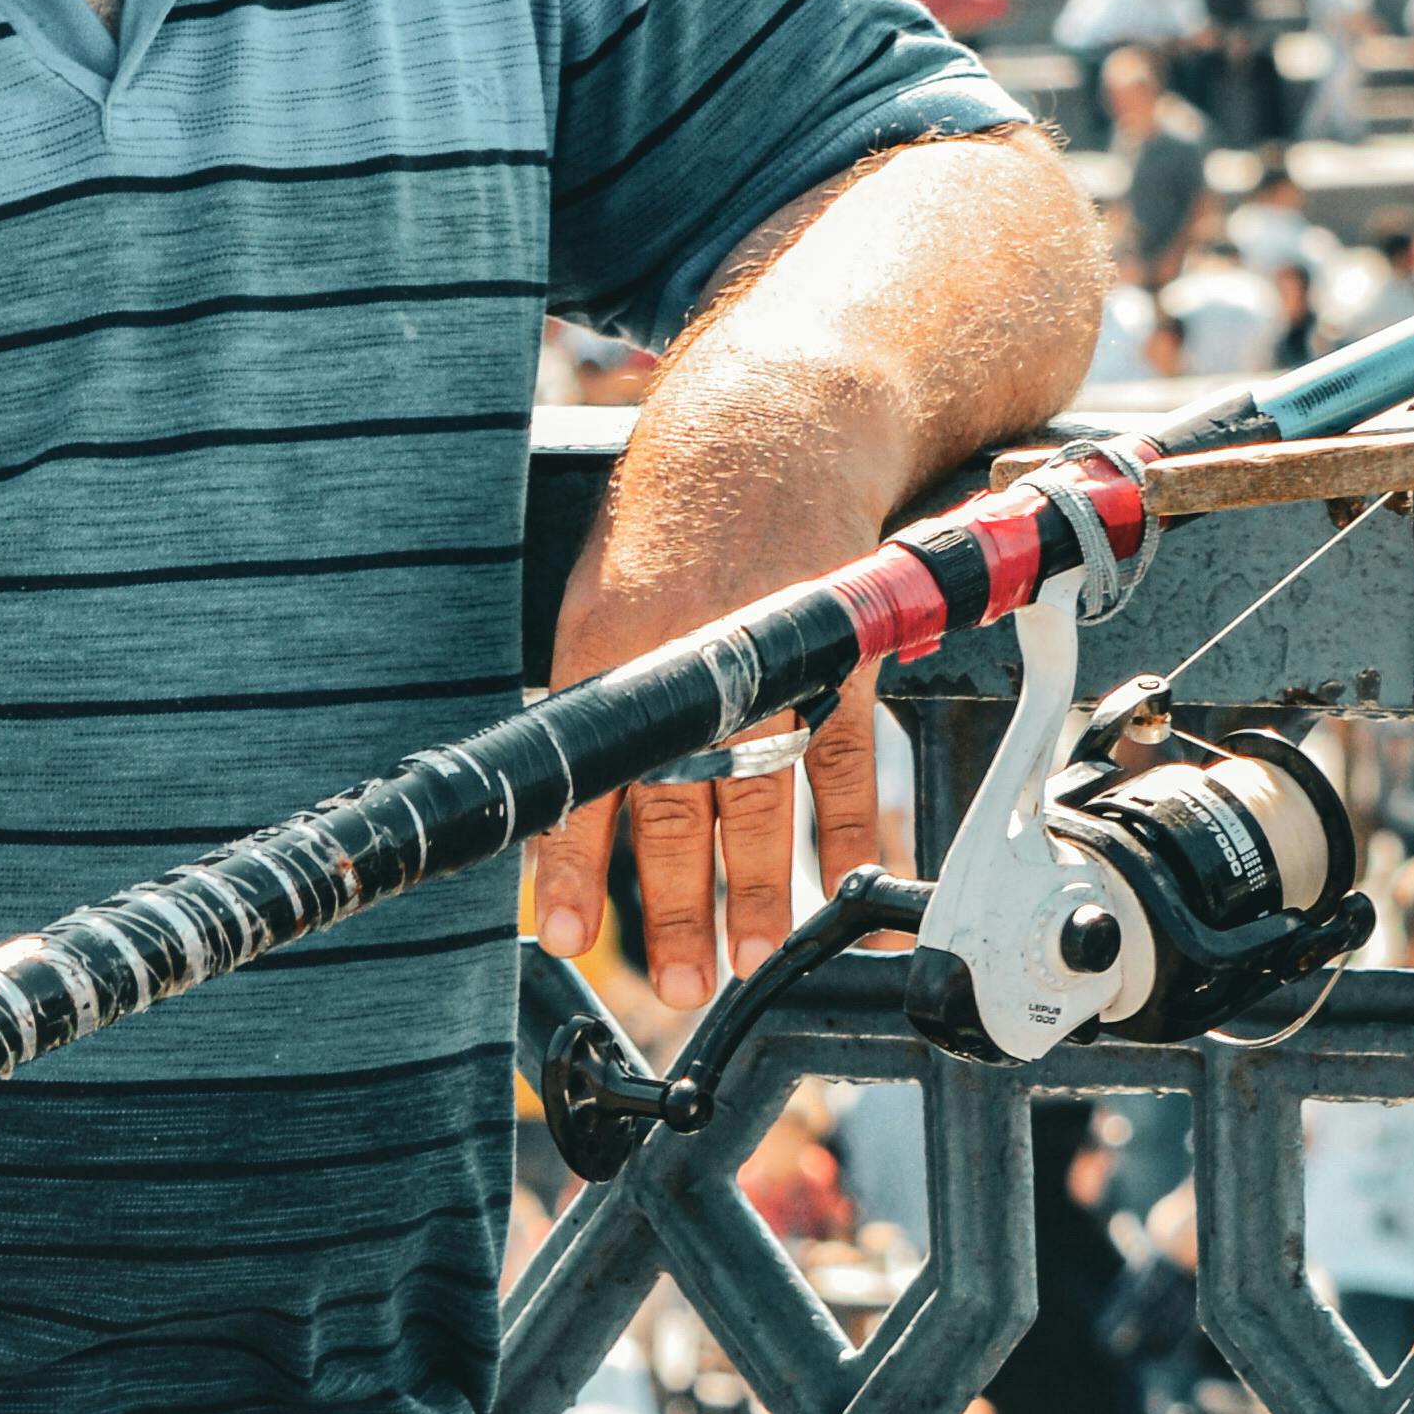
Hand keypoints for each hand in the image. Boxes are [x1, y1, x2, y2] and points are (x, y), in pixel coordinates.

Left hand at [534, 413, 889, 1006]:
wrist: (770, 429)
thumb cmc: (669, 516)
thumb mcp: (595, 595)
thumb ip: (591, 696)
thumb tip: (571, 799)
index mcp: (607, 646)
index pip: (585, 776)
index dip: (571, 864)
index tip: (562, 934)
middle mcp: (690, 662)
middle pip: (682, 807)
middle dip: (675, 908)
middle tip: (675, 984)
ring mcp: (771, 665)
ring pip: (763, 803)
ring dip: (758, 892)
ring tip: (748, 960)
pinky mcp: (836, 663)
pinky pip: (844, 768)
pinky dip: (851, 835)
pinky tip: (847, 891)